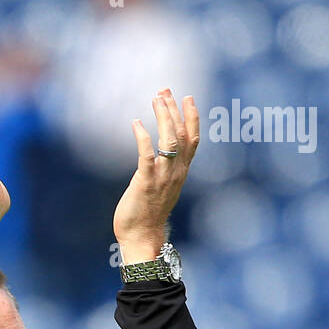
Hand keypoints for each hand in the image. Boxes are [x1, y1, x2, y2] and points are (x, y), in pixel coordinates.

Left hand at [113, 89, 199, 263]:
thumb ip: (166, 169)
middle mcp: (175, 173)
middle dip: (174, 110)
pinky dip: (143, 138)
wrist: (142, 237)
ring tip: (156, 99)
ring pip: (169, 141)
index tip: (187, 97)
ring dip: (163, 117)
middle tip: (164, 91)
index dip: (192, 117)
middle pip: (181, 134)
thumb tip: (160, 153)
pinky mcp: (145, 183)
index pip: (193, 139)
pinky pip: (147, 156)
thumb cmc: (148, 213)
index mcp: (181, 172)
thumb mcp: (163, 187)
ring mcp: (162, 178)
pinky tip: (136, 124)